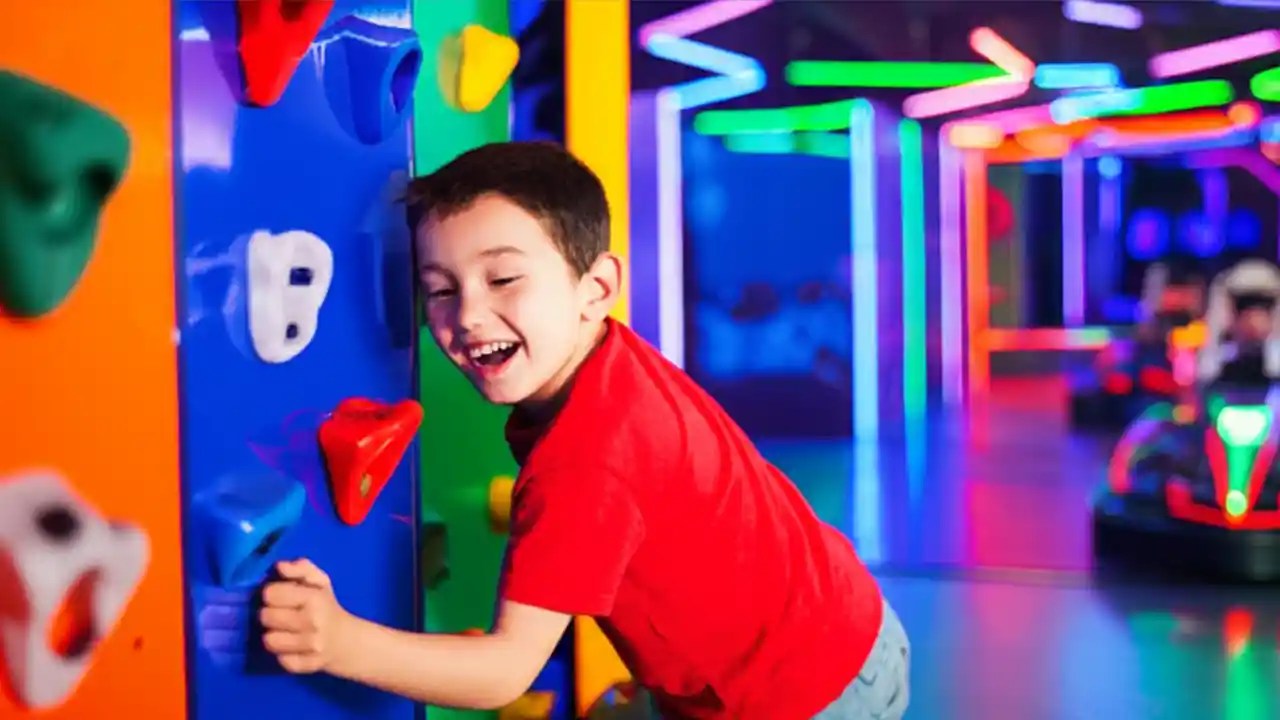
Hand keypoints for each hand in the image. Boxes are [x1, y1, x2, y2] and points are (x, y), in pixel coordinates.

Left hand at [260, 558, 356, 673]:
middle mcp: (312, 622)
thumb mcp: (320, 582)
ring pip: (269, 640)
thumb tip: (279, 566)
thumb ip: (301, 568)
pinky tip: (291, 647)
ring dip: (273, 635)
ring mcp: (310, 646)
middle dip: (270, 614)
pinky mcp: (306, 665)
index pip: (271, 594)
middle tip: (280, 615)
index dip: (271, 594)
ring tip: (283, 631)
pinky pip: (279, 659)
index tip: (279, 597)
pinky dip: (282, 654)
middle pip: (266, 617)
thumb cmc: (327, 607)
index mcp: (313, 598)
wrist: (346, 641)